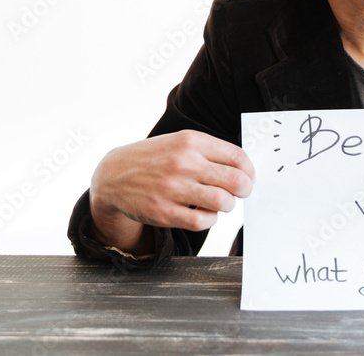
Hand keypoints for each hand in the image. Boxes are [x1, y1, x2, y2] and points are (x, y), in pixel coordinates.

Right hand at [89, 130, 254, 254]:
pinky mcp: (164, 212)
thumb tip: (244, 169)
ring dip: (227, 205)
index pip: (237, 157)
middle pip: (234, 181)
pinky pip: (202, 221)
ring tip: (220, 202)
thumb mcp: (180, 142)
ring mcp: (173, 188)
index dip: (250, 170)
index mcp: (190, 141)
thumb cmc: (154, 158)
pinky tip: (203, 213)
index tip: (249, 177)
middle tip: (241, 192)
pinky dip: (210, 219)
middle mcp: (183, 163)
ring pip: (222, 202)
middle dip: (245, 189)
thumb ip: (210, 151)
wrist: (113, 174)